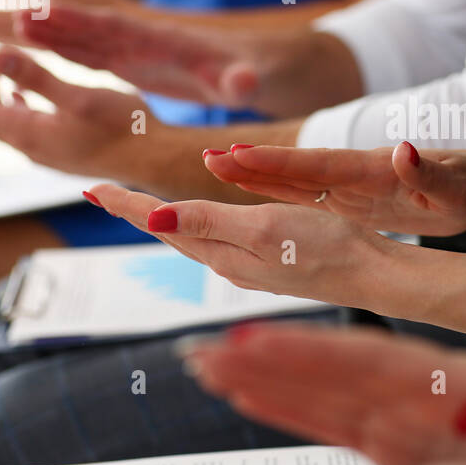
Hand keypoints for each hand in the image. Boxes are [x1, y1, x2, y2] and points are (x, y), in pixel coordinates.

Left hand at [0, 47, 158, 177]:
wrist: (154, 160)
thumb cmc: (123, 128)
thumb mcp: (79, 95)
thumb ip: (36, 76)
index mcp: (27, 133)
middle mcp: (30, 147)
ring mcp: (46, 152)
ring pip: (3, 121)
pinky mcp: (61, 151)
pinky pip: (23, 128)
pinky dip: (14, 106)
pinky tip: (22, 96)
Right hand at [13, 4, 255, 105]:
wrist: (263, 62)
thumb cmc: (254, 72)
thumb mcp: (250, 79)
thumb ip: (241, 82)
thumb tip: (244, 85)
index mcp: (163, 41)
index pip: (113, 27)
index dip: (77, 22)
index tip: (41, 13)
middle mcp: (143, 37)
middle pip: (88, 23)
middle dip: (50, 17)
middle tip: (4, 9)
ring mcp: (136, 46)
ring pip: (82, 33)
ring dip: (48, 28)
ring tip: (6, 17)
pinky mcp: (134, 58)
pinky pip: (89, 48)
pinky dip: (61, 41)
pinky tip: (33, 38)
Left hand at [87, 183, 393, 305]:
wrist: (374, 276)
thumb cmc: (326, 247)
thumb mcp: (264, 227)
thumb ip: (209, 222)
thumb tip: (153, 220)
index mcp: (222, 253)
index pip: (161, 223)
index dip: (126, 204)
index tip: (91, 188)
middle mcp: (230, 263)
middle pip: (171, 232)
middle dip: (135, 212)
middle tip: (101, 194)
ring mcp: (252, 267)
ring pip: (194, 240)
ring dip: (164, 221)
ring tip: (141, 209)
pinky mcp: (274, 264)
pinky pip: (220, 243)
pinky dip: (198, 228)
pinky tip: (204, 227)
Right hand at [180, 322, 465, 464]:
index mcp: (461, 385)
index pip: (374, 363)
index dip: (316, 354)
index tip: (261, 342)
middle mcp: (425, 402)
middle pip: (337, 377)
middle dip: (274, 362)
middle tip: (210, 351)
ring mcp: (408, 426)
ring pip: (328, 400)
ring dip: (272, 382)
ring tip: (216, 366)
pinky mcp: (400, 453)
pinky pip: (338, 427)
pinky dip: (295, 410)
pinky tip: (255, 397)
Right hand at [205, 143, 465, 236]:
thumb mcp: (461, 187)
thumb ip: (432, 174)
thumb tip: (404, 152)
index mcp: (377, 170)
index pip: (320, 166)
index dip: (279, 166)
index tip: (239, 157)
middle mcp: (359, 174)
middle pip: (298, 170)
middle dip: (254, 166)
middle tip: (207, 157)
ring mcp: (355, 186)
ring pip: (297, 181)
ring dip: (258, 175)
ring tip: (214, 165)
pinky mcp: (357, 199)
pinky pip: (309, 196)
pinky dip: (278, 191)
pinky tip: (250, 190)